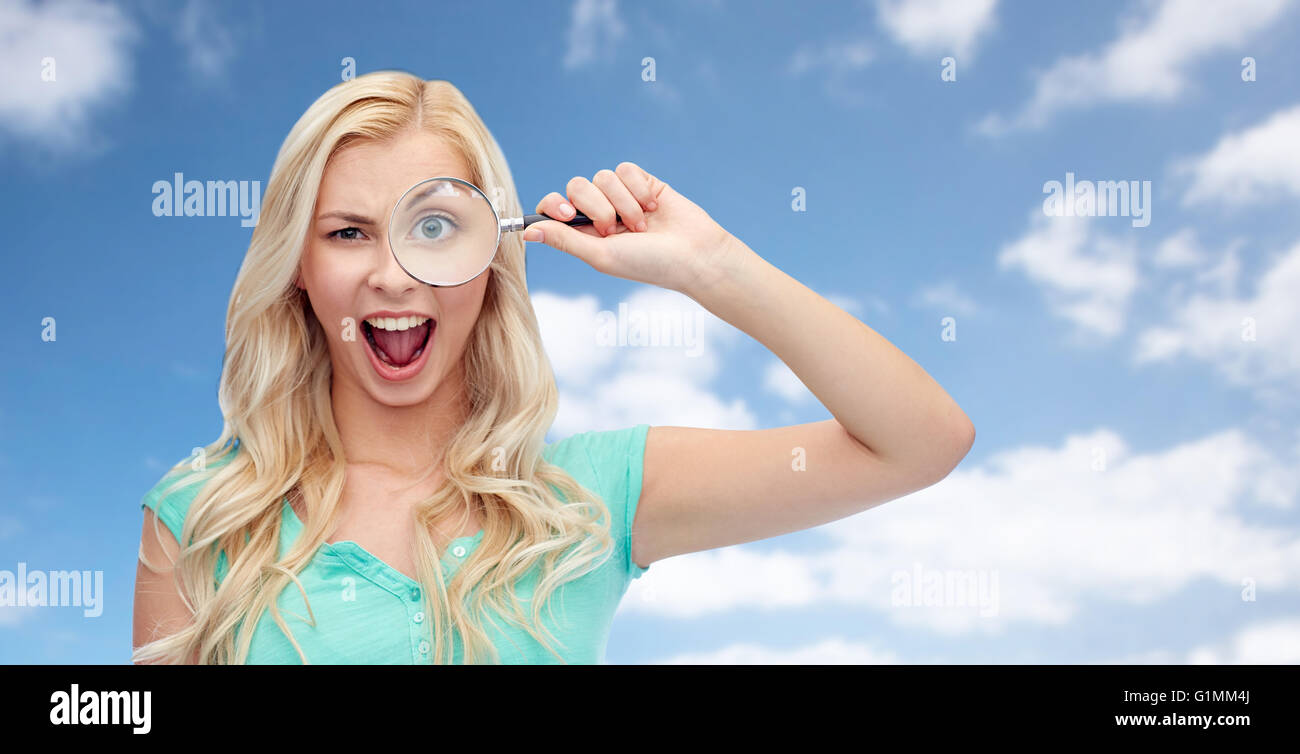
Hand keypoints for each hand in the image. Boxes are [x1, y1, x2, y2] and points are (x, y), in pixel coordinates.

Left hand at [525, 162, 741, 294]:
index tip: (569, 214)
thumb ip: (564, 240)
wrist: (694, 255)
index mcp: (584, 233)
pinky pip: (626, 170)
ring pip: (603, 177)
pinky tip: (654, 208)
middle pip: (576, 186)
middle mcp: (599, 212)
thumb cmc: (648, 264)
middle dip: (597, 206)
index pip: (552, 208)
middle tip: (616, 229)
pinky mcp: (643, 182)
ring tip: (642, 225)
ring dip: (624, 203)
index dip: (554, 205)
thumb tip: (526, 233)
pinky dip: (639, 189)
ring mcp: (621, 196)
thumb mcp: (602, 256)